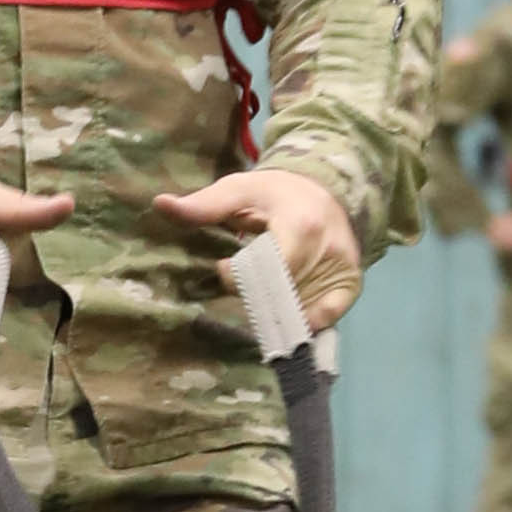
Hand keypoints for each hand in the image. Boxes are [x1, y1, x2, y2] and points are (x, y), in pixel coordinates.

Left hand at [156, 157, 361, 328]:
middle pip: (281, 294)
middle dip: (254, 296)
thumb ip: (203, 205)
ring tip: (261, 294)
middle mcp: (328, 249)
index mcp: (300, 225)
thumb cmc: (275, 192)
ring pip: (300, 309)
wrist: (325, 190)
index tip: (223, 267)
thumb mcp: (238, 190)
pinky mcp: (352, 282)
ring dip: (275, 310)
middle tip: (242, 287)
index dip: (237, 277)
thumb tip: (159, 204)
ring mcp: (344, 268)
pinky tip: (286, 315)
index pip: (266, 272)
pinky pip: (327, 316)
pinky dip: (304, 321)